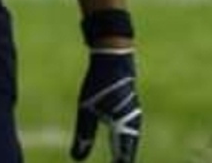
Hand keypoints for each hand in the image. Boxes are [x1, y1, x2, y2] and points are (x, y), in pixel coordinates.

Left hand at [71, 47, 142, 162]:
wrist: (114, 59)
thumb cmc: (99, 84)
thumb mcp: (86, 110)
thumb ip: (84, 135)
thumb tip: (77, 159)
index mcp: (124, 127)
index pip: (123, 158)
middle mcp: (133, 126)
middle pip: (128, 154)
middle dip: (120, 162)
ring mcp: (134, 118)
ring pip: (131, 144)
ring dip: (123, 155)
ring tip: (117, 162)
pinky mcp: (131, 112)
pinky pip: (130, 135)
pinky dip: (124, 146)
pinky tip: (119, 147)